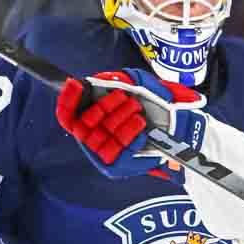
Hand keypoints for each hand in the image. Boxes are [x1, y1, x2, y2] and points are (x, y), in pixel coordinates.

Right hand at [55, 70, 205, 175]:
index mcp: (90, 121)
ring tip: (138, 112)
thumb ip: (129, 80)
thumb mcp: (144, 90)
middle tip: (125, 98)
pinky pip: (120, 152)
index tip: (76, 83)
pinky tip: (142, 129)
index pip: (67, 115)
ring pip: (102, 136)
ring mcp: (103, 154)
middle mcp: (92, 139)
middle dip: (105, 106)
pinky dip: (131, 137)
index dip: (68, 99)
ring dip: (120, 120)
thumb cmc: (154, 112)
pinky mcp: (117, 166)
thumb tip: (115, 78)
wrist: (177, 135)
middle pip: (85, 122)